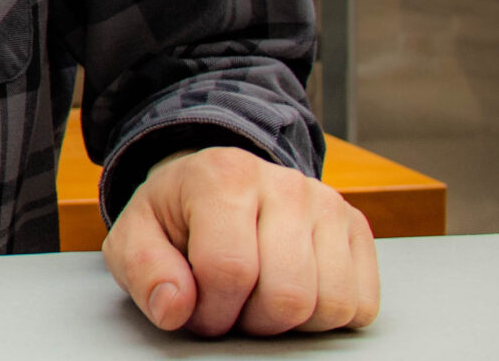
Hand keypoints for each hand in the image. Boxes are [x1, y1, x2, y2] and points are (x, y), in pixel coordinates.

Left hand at [102, 146, 379, 335]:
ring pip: (330, 304)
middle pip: (287, 295)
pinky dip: (327, 316)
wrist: (215, 184)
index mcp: (222, 177)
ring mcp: (326, 203)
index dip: (211, 311)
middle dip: (253, 320)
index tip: (197, 306)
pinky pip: (361, 304)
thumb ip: (144, 272)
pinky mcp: (356, 227)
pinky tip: (296, 291)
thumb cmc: (177, 215)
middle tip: (232, 304)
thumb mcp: (137, 237)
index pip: (229, 271)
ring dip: (292, 321)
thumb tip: (174, 308)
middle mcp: (283, 183)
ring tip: (261, 295)